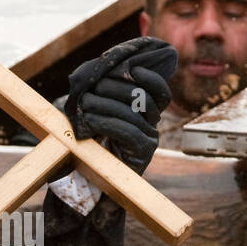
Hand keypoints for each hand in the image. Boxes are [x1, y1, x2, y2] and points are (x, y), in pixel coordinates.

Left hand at [65, 37, 175, 175]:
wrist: (98, 176)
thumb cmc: (98, 140)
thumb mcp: (104, 113)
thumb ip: (107, 95)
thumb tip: (98, 71)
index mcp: (149, 112)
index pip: (160, 92)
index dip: (151, 78)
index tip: (134, 69)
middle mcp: (153, 124)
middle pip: (143, 99)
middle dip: (117, 88)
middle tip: (95, 85)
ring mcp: (150, 139)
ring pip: (132, 114)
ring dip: (105, 104)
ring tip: (85, 101)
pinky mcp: (142, 153)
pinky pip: (127, 132)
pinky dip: (106, 122)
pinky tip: (90, 119)